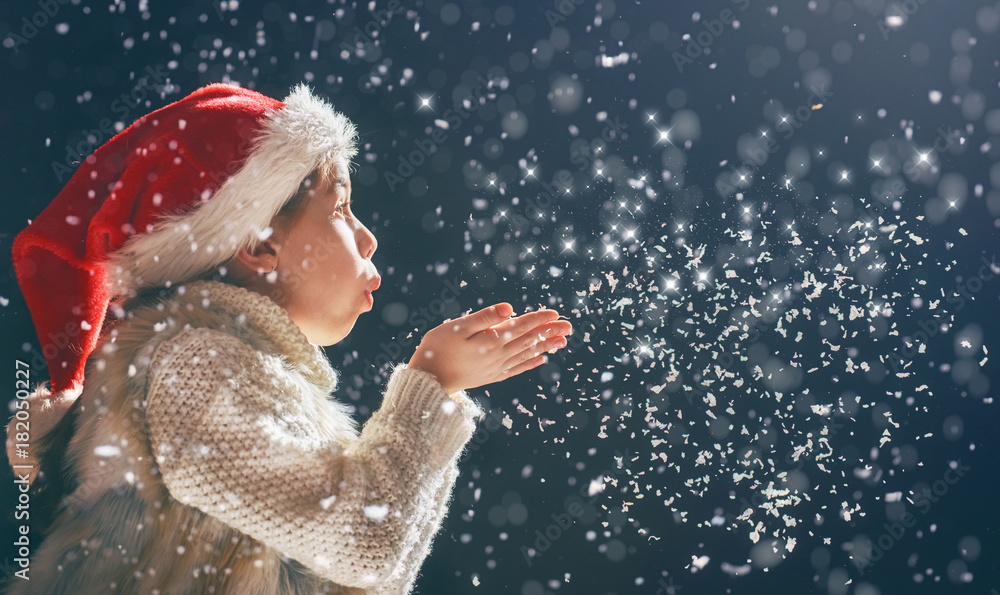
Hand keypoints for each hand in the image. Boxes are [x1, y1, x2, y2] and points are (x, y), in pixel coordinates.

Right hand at [407, 303, 572, 394]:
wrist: (428, 380)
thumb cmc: (438, 347)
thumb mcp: (458, 327)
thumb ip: (485, 317)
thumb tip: (510, 309)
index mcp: (491, 341)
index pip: (520, 326)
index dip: (538, 319)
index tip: (555, 313)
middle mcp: (498, 355)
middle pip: (528, 340)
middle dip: (549, 332)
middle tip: (569, 327)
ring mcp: (496, 368)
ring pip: (526, 354)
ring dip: (545, 346)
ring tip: (562, 341)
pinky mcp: (490, 376)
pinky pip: (516, 369)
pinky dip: (530, 363)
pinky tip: (541, 359)